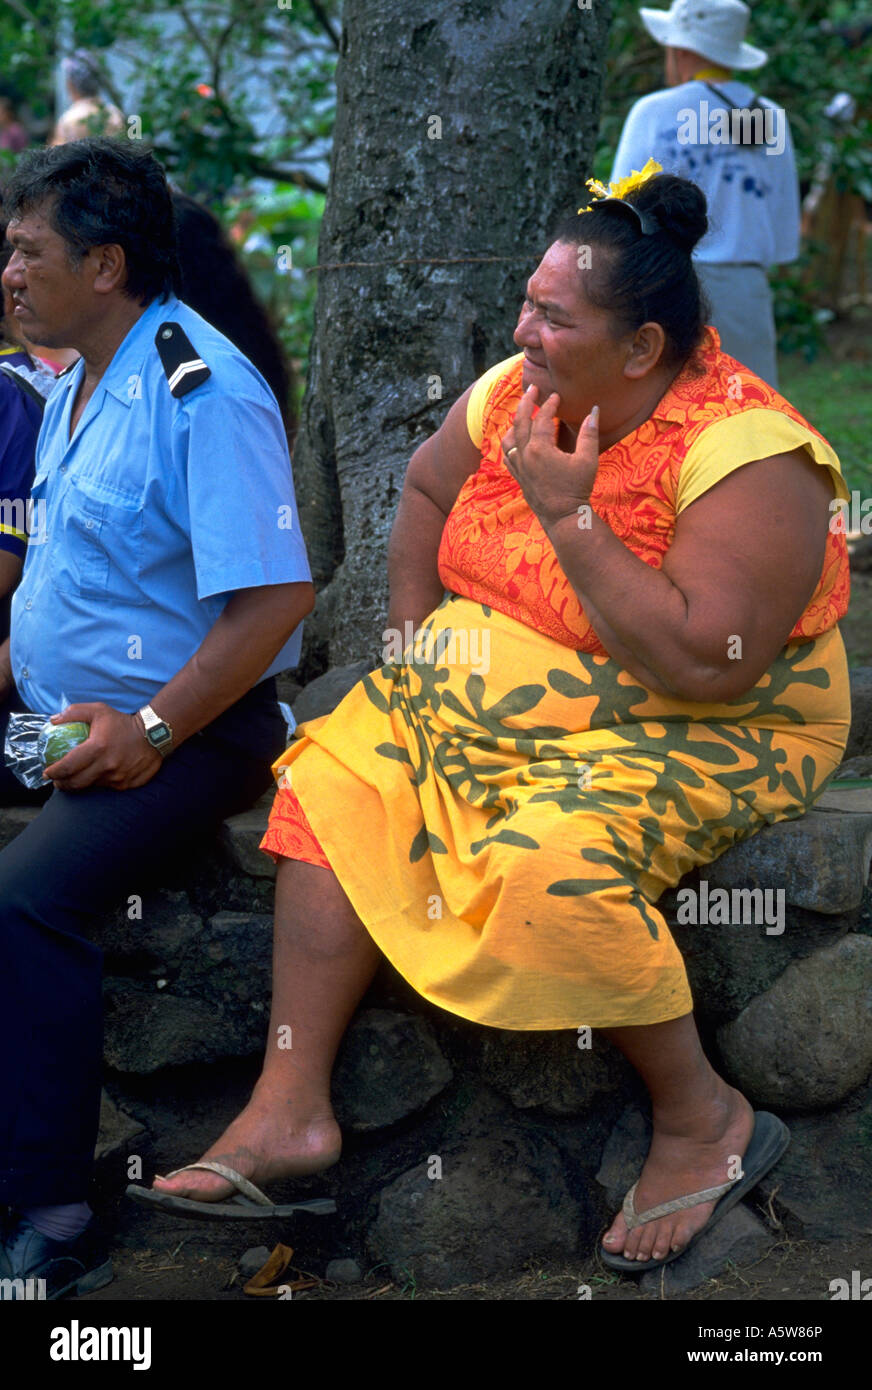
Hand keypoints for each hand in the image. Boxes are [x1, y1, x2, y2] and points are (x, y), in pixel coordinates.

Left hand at [43, 702, 163, 790]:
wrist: (154, 734)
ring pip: (91, 786)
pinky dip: (98, 782)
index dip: (54, 772)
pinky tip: (95, 776)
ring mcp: (117, 778)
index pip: (68, 766)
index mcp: (98, 748)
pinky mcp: (126, 785)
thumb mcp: (99, 710)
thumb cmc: (123, 722)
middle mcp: (107, 766)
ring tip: (73, 779)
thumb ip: (74, 712)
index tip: (47, 772)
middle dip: (62, 783)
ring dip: (79, 784)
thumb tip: (53, 720)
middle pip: (76, 783)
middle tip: (57, 780)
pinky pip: (106, 787)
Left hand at [502, 386, 600, 532]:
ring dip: (515, 422)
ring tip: (522, 413)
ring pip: (509, 437)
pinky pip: (507, 454)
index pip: (542, 419)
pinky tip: (515, 438)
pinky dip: (509, 442)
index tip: (556, 396)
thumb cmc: (577, 488)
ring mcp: (519, 467)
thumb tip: (594, 410)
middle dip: (526, 403)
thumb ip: (589, 433)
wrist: (563, 517)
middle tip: (532, 390)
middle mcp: (525, 455)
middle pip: (520, 421)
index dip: (549, 405)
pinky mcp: (518, 476)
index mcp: (540, 448)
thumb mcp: (587, 460)